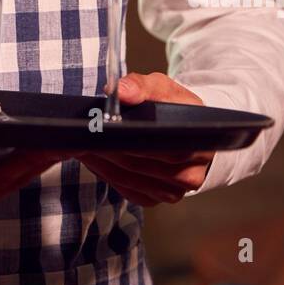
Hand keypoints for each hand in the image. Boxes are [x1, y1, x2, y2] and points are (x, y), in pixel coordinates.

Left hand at [76, 71, 214, 206]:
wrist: (186, 132)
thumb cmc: (174, 108)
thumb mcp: (161, 87)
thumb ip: (140, 85)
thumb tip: (120, 92)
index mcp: (199, 142)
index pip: (159, 143)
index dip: (128, 137)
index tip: (102, 127)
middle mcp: (191, 173)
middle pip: (140, 163)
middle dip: (108, 148)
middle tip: (85, 134)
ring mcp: (174, 191)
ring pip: (130, 179)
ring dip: (102, 163)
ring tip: (84, 144)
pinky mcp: (156, 199)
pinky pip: (126, 190)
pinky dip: (107, 174)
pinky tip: (96, 159)